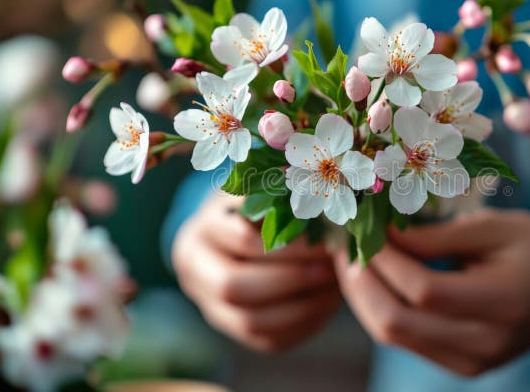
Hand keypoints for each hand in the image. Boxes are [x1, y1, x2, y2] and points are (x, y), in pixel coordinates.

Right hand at [173, 193, 339, 351]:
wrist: (230, 236)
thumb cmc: (254, 206)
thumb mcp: (259, 189)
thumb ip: (279, 191)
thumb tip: (319, 194)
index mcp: (200, 232)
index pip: (242, 241)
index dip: (288, 244)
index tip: (327, 238)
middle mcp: (195, 271)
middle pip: (235, 287)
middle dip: (291, 279)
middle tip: (331, 268)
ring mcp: (209, 305)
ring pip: (250, 322)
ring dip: (300, 308)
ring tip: (334, 289)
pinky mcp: (233, 328)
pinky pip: (267, 340)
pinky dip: (301, 326)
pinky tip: (326, 305)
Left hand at [333, 208, 529, 375]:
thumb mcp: (493, 228)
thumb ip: (435, 235)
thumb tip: (378, 234)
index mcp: (503, 305)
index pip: (423, 289)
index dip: (385, 258)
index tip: (364, 225)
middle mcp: (485, 345)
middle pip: (396, 323)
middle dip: (360, 281)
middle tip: (344, 243)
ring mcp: (472, 363)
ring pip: (393, 335)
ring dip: (363, 296)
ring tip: (352, 257)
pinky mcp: (463, 366)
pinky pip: (406, 340)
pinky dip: (382, 308)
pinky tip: (375, 279)